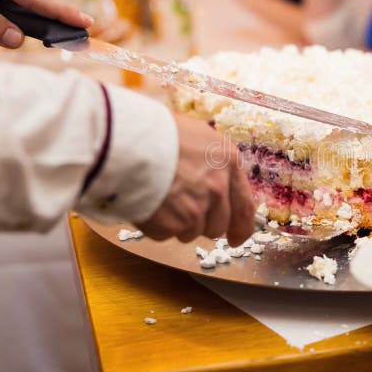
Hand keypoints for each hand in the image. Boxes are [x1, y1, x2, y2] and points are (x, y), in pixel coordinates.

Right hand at [139, 114, 254, 245]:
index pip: (244, 206)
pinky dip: (155, 225)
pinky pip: (166, 234)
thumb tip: (216, 179)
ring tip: (159, 198)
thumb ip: (212, 161)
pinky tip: (147, 203)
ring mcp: (197, 208)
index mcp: (228, 163)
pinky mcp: (174, 224)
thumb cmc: (156, 132)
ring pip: (191, 233)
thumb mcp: (197, 136)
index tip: (236, 239)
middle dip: (201, 224)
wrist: (127, 142)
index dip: (241, 227)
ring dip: (176, 223)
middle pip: (217, 225)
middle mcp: (218, 188)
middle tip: (180, 211)